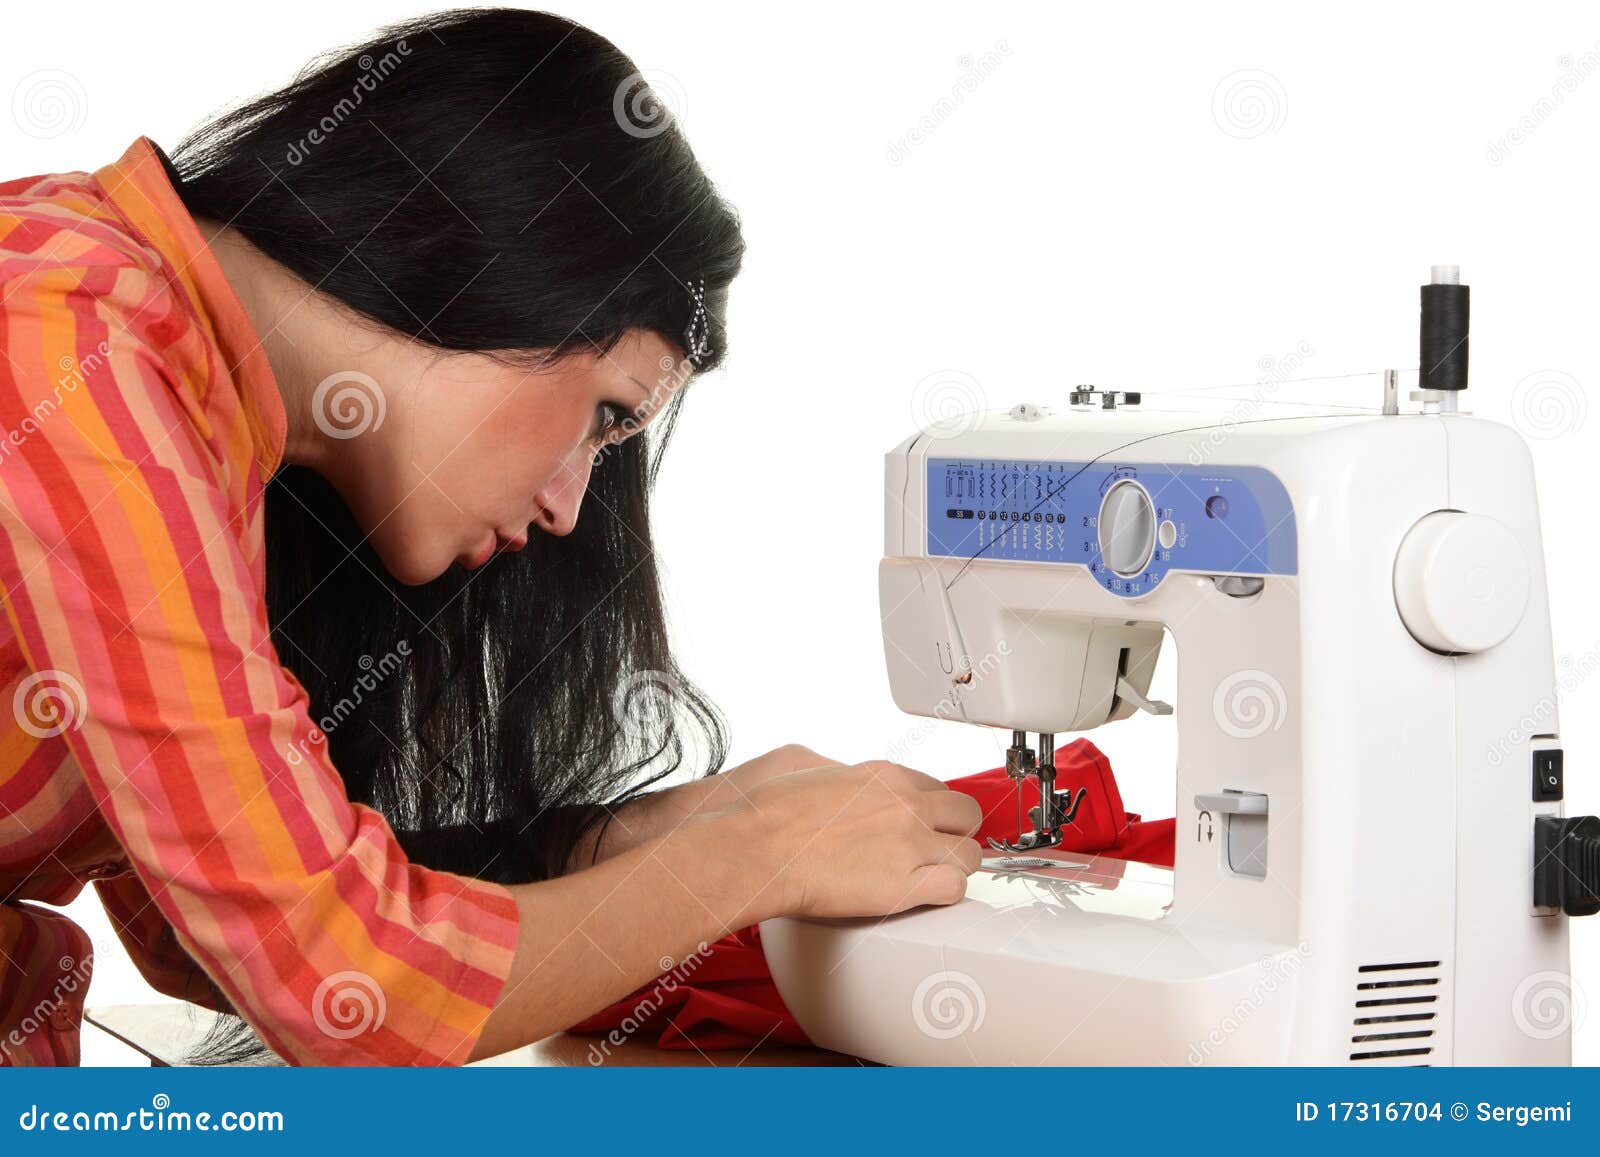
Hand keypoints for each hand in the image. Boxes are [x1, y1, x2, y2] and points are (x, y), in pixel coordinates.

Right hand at [736, 761, 982, 918]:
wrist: (758, 847)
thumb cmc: (771, 812)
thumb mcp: (813, 767)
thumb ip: (846, 776)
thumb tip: (850, 785)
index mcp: (885, 775)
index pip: (937, 788)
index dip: (933, 810)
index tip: (926, 823)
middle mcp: (906, 804)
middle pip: (966, 814)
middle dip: (956, 832)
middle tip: (939, 849)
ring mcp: (909, 844)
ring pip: (970, 854)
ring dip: (956, 865)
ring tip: (934, 877)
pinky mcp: (903, 885)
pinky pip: (955, 888)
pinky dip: (947, 892)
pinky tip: (929, 895)